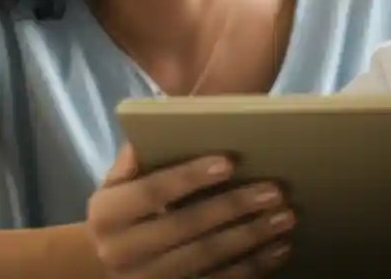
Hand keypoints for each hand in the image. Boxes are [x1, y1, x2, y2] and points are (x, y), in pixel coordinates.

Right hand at [85, 143, 294, 277]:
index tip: (229, 161)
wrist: (105, 266)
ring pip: (206, 259)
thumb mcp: (114, 185)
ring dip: (251, 238)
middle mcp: (120, 252)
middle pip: (185, 226)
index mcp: (106, 215)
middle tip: (275, 190)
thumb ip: (134, 161)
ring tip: (285, 217)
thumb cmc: (121, 213)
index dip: (189, 177)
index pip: (151, 192)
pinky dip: (252, 267)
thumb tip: (156, 125)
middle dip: (233, 207)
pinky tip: (279, 249)